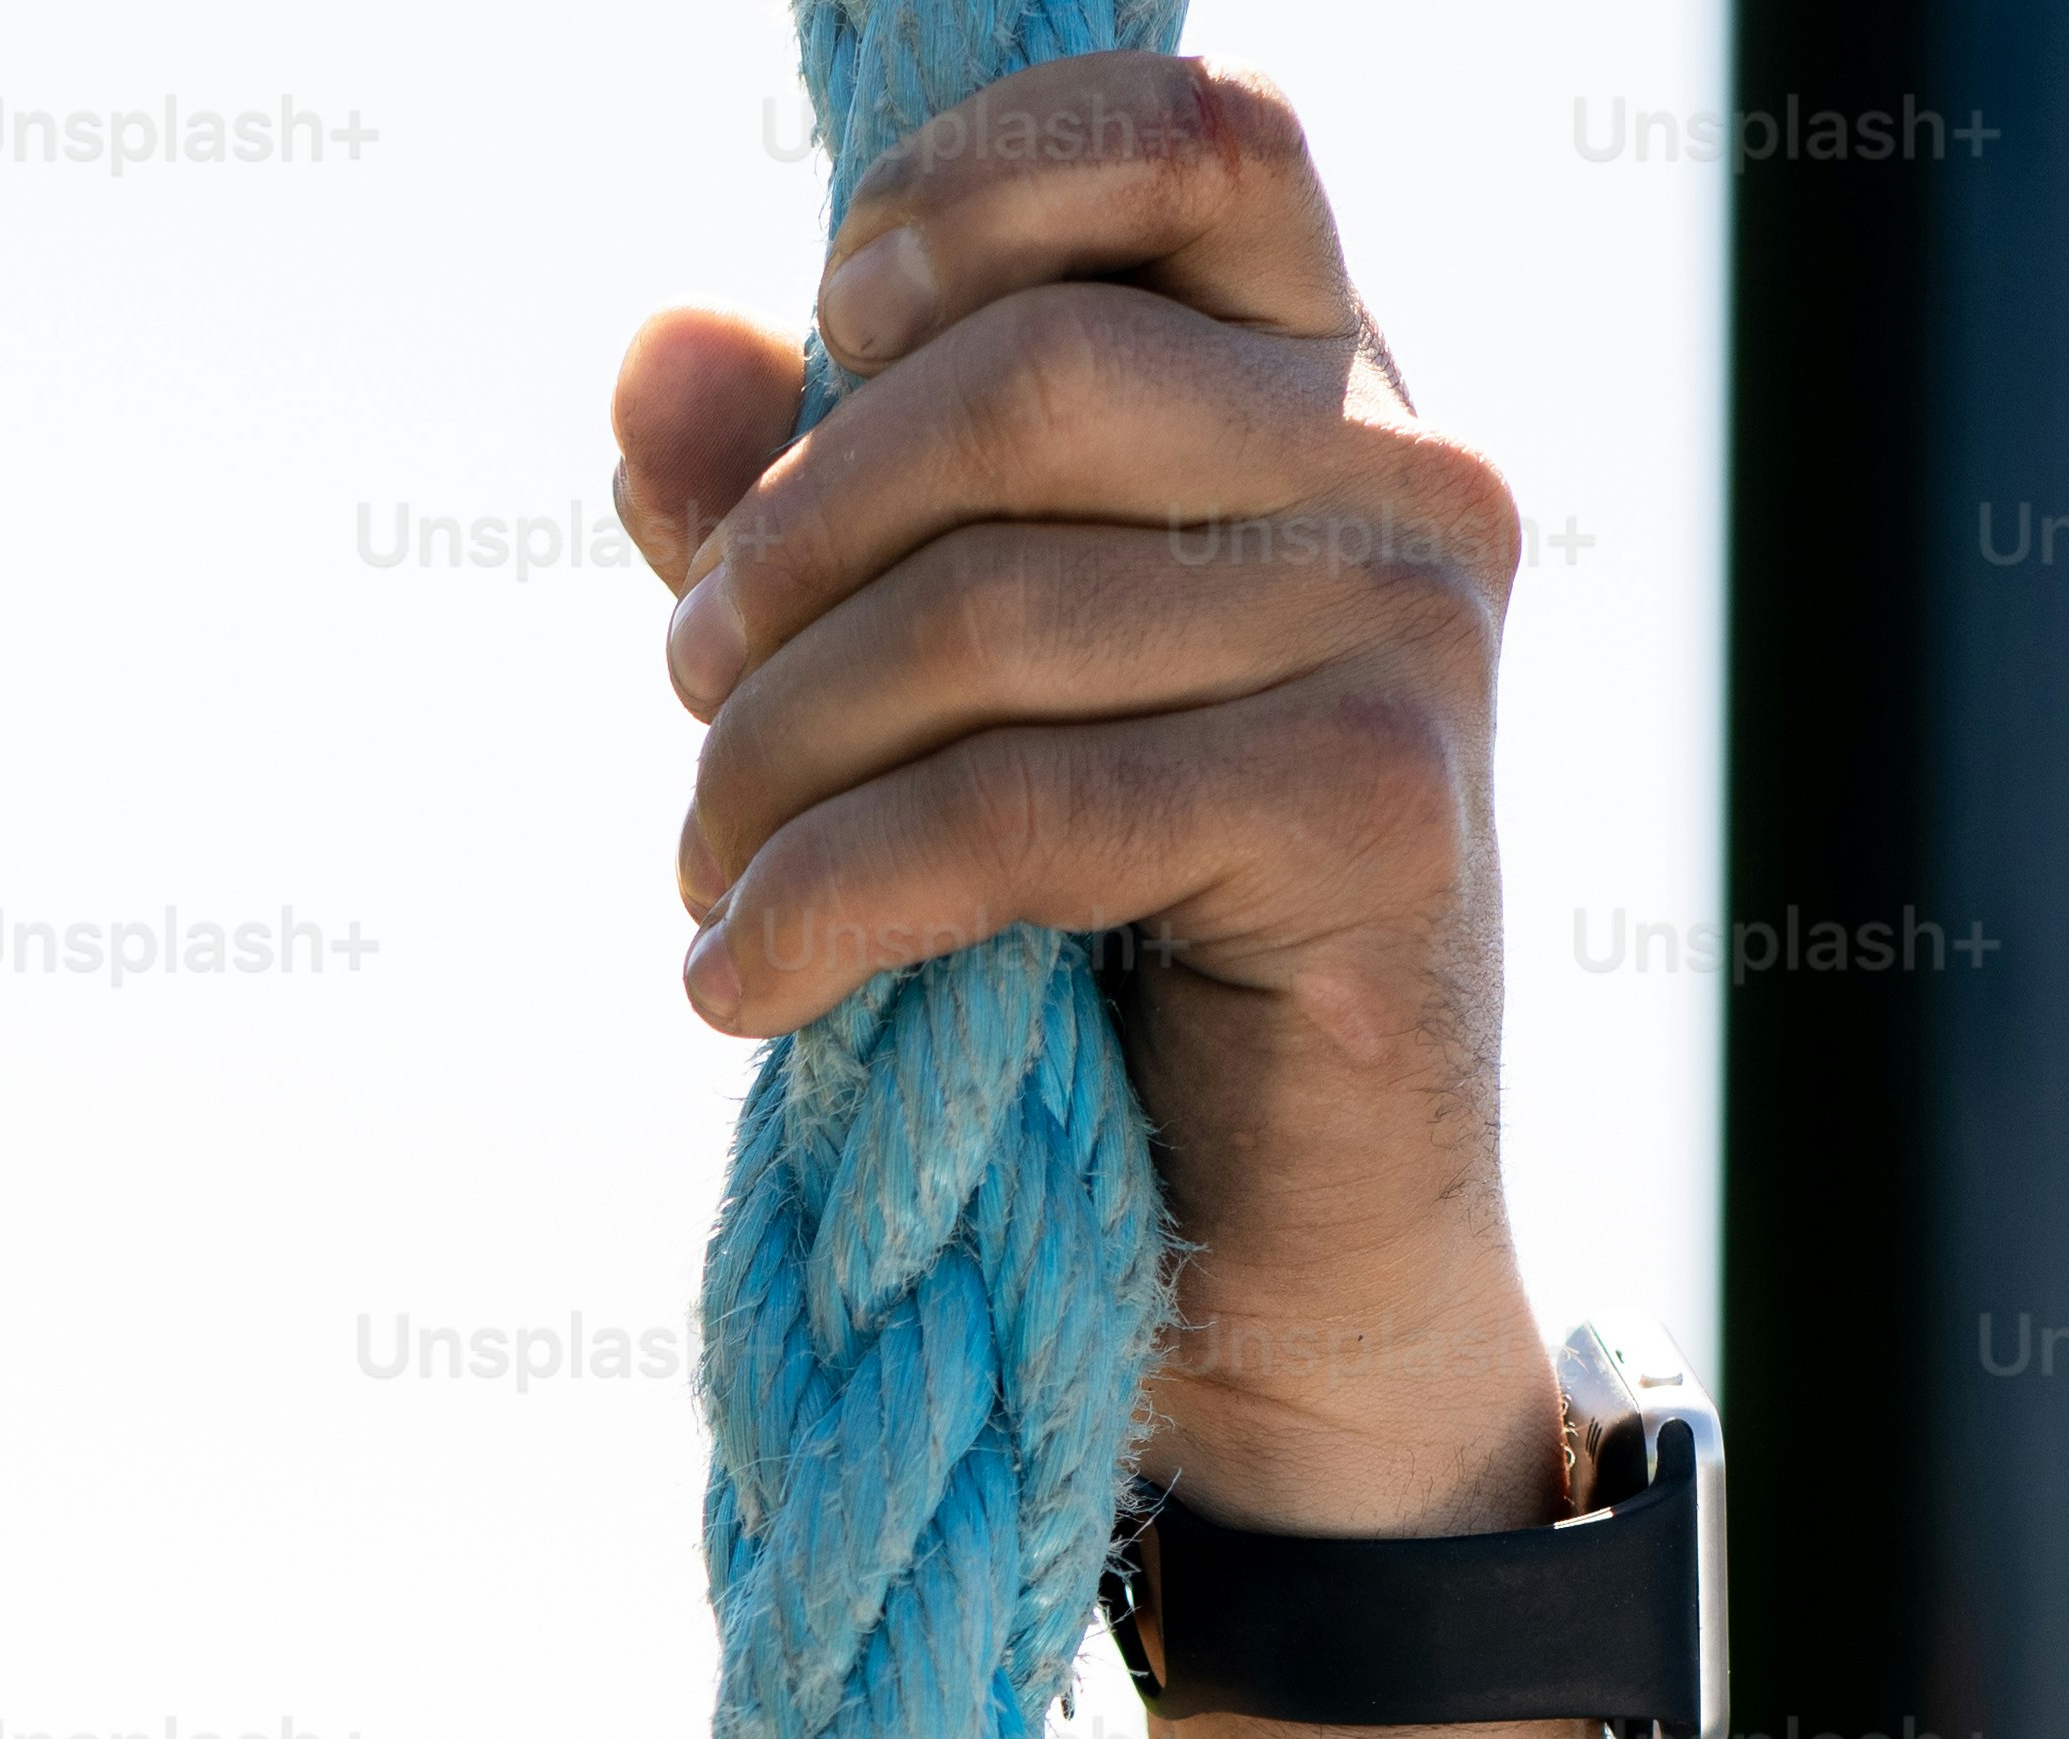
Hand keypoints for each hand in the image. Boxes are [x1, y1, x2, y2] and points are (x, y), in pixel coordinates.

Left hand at [617, 56, 1559, 1535]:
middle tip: (691, 701)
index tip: (828, 322)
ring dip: (777, 758)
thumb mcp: (921, 689)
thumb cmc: (1096, 958)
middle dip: (792, 545)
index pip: (1188, 134)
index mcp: (1317, 381)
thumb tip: (656, 349)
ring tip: (713, 877)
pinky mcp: (1378, 813)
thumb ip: (802, 505)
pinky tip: (742, 985)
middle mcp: (1405, 467)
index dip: (974, 186)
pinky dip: (829, 900)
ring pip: (991, 605)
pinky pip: (1023, 805)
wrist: (1275, 1274)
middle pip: (1027, 375)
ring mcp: (1412, 632)